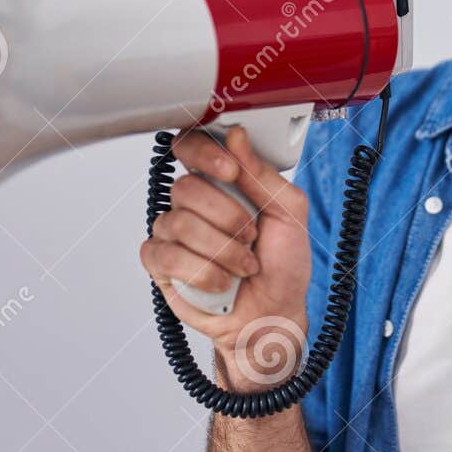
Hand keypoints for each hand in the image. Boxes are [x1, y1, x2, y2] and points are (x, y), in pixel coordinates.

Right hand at [139, 125, 311, 390]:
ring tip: (243, 266)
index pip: (191, 146)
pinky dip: (202, 272)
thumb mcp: (290, 215)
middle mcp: (193, 204)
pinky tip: (221, 282)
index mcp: (221, 182)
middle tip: (251, 237)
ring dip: (222, 250)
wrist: (272, 315)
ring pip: (178, 223)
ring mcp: (173, 233)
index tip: (230, 172)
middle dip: (228, 217)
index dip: (204, 153)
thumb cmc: (283, 267)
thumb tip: (236, 136)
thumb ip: (263, 175)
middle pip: (186, 187)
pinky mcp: (161, 264)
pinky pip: (165, 255)